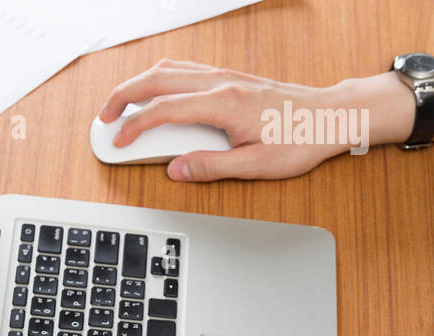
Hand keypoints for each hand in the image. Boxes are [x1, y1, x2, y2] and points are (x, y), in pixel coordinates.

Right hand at [98, 60, 414, 181]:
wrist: (328, 117)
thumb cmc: (299, 141)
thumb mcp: (255, 165)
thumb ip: (211, 167)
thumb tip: (176, 169)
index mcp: (223, 103)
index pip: (164, 110)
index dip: (135, 127)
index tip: (118, 142)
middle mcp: (221, 82)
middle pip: (158, 79)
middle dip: (124, 96)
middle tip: (104, 118)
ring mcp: (225, 76)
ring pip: (170, 69)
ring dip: (140, 84)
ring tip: (122, 105)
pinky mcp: (229, 78)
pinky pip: (185, 70)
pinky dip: (160, 78)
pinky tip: (154, 92)